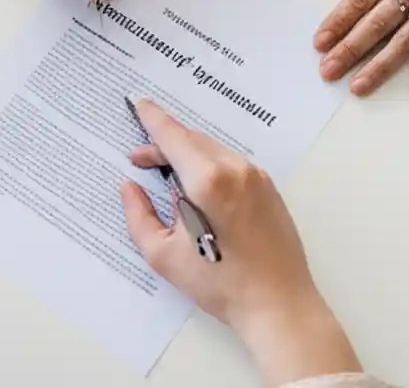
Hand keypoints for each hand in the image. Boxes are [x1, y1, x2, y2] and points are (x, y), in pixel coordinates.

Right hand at [119, 98, 360, 384]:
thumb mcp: (163, 255)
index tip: (138, 104)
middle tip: (139, 161)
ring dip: (187, 156)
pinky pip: (232, 163)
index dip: (152, 119)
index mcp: (209, 180)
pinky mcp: (269, 188)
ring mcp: (257, 177)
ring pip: (213, 150)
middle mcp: (236, 169)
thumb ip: (138, 214)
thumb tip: (130, 187)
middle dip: (164, 144)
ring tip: (168, 181)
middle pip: (193, 140)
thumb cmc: (221, 283)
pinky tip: (198, 191)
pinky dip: (209, 165)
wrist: (278, 304)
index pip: (173, 137)